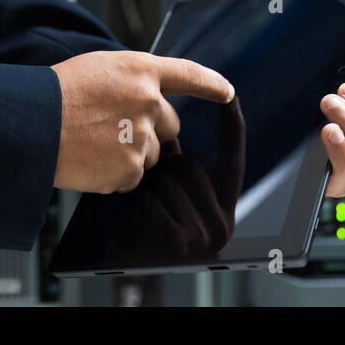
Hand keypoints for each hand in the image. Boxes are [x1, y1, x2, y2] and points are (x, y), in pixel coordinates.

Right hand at [51, 50, 233, 194]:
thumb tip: (150, 96)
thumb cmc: (56, 94)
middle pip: (172, 125)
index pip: (189, 74)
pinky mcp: (130, 169)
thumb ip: (131, 80)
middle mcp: (148, 101)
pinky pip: (134, 177)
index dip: (211, 84)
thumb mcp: (98, 69)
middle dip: (153, 130)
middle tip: (115, 129)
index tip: (227, 92)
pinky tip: (91, 161)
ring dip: (132, 153)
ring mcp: (141, 136)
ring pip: (153, 154)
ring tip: (95, 143)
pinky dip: (116, 174)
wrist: (31, 124)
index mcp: (141, 70)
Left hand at [94, 97, 246, 262]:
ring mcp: (204, 237)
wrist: (112, 250)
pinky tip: (133, 218)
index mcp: (223, 206)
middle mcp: (223, 225)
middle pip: (192, 164)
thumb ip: (175, 157)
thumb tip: (172, 112)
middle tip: (148, 188)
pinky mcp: (180, 243)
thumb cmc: (137, 213)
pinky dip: (136, 203)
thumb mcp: (163, 182)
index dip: (231, 127)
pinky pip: (154, 200)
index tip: (231, 94)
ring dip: (146, 186)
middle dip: (162, 168)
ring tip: (139, 203)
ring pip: (170, 181)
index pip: (232, 159)